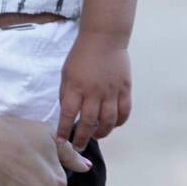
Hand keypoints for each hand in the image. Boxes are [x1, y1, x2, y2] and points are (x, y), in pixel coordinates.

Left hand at [57, 33, 131, 149]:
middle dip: (82, 138)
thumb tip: (67, 113)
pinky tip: (112, 124)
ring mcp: (111, 91)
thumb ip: (66, 94)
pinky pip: (124, 112)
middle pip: (88, 122)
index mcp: (75, 87)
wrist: (103, 38)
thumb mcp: (66, 74)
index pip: (67, 114)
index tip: (61, 141)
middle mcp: (93, 92)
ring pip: (108, 121)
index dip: (64, 130)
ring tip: (95, 136)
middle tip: (78, 147)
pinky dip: (118, 122)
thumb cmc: (81, 56)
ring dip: (101, 133)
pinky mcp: (125, 89)